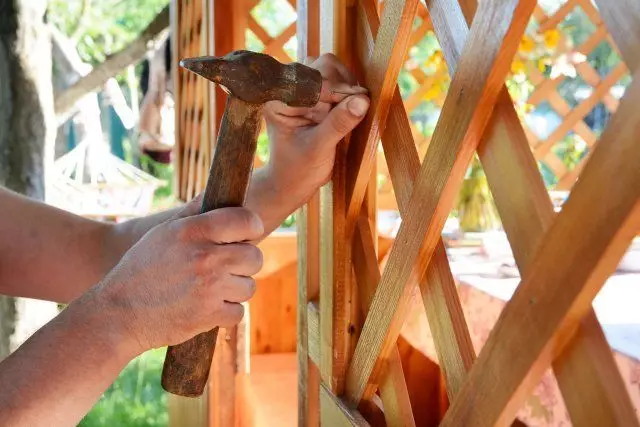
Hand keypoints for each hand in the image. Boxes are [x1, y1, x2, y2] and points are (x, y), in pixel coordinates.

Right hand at [80, 207, 263, 354]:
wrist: (118, 314)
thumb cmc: (141, 269)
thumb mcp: (162, 233)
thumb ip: (193, 213)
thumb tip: (217, 191)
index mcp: (193, 231)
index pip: (246, 220)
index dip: (251, 228)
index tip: (246, 235)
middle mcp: (205, 257)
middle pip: (255, 257)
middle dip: (244, 263)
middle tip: (225, 268)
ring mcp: (209, 287)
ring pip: (249, 287)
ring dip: (234, 291)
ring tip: (210, 290)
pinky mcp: (209, 315)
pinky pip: (238, 313)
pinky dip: (225, 313)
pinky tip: (205, 308)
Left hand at [262, 53, 369, 202]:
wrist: (292, 183)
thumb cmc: (297, 170)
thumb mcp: (319, 150)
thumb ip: (338, 124)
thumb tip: (363, 100)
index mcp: (278, 99)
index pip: (311, 79)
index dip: (336, 88)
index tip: (358, 100)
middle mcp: (288, 88)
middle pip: (323, 67)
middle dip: (343, 86)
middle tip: (356, 107)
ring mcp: (302, 89)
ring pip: (332, 70)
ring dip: (347, 88)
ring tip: (350, 114)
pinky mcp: (315, 94)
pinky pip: (337, 81)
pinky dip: (348, 93)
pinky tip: (349, 111)